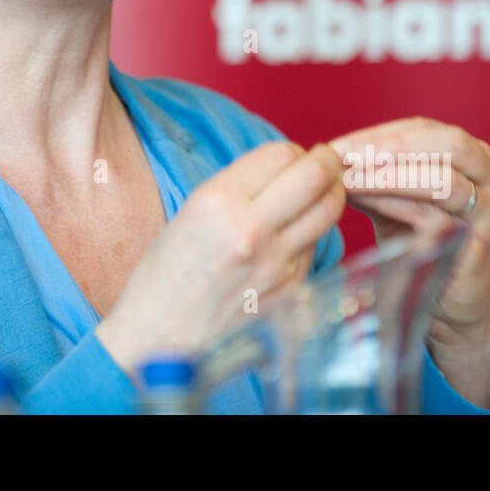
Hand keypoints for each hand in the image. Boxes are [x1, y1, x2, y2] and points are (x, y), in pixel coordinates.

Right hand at [95, 140, 344, 377]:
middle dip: (328, 162)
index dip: (293, 150)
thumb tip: (287, 168)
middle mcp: (251, 230)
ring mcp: (276, 265)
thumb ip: (240, 186)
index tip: (294, 154)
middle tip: (326, 162)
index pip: (280, 153)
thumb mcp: (192, 212)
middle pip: (317, 176)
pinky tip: (294, 237)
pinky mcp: (291, 292)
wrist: (160, 340)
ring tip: (319, 194)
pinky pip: (315, 247)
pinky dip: (312, 234)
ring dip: (329, 195)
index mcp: (218, 202)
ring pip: (328, 211)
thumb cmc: (167, 275)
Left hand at [326, 117, 489, 407]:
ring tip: (349, 180)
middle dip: (392, 146)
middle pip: (447, 143)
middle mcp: (489, 175)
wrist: (450, 302)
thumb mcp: (395, 201)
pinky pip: (440, 216)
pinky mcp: (482, 242)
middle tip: (347, 157)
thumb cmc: (422, 243)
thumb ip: (372, 177)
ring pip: (444, 180)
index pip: (422, 129)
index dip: (378, 134)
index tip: (336, 146)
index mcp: (470, 155)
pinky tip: (367, 203)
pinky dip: (399, 204)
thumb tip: (328, 158)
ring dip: (390, 176)